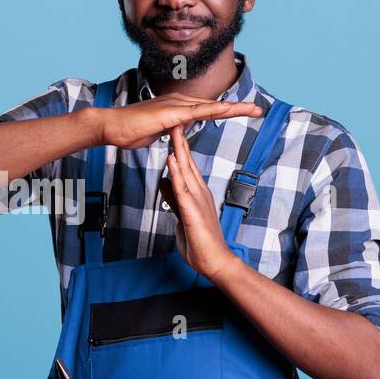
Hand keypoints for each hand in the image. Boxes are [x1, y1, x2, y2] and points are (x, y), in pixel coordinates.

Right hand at [99, 93, 260, 149]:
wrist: (112, 127)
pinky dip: (216, 110)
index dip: (227, 111)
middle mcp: (179, 103)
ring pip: (211, 106)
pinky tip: (230, 110)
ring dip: (234, 108)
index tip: (244, 113)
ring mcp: (175, 106)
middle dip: (238, 108)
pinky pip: (198, 112)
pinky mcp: (171, 113)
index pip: (208, 110)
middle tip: (259, 110)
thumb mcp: (157, 132)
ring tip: (254, 110)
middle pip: (215, 106)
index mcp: (177, 109)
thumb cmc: (130, 131)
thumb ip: (172, 129)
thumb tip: (180, 129)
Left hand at [158, 124, 237, 279]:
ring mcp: (197, 201)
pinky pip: (183, 190)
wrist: (215, 262)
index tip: (171, 128)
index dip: (178, 146)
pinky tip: (172, 160)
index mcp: (196, 193)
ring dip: (179, 149)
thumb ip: (173, 197)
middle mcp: (199, 193)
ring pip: (186, 170)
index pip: (186, 165)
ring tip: (173, 129)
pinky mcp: (193, 212)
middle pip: (187, 161)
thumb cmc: (200, 243)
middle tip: (174, 117)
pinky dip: (176, 173)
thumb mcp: (181, 215)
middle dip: (179, 139)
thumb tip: (164, 181)